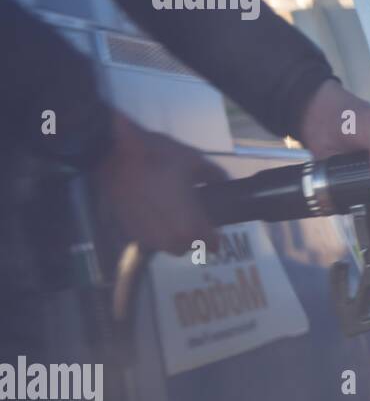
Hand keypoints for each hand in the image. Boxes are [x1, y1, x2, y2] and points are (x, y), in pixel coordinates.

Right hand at [95, 112, 225, 254]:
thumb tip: (225, 183)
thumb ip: (216, 176)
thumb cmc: (159, 157)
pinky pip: (151, 237)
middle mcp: (169, 239)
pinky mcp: (129, 230)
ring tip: (174, 210)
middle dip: (194, 234)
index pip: (211, 244)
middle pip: (189, 246)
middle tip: (195, 213)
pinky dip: (157, 228)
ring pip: (168, 245)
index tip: (214, 220)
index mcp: (190, 226)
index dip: (215, 233)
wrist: (114, 154)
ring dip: (175, 234)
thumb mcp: (196, 161)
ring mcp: (146, 237)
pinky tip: (156, 208)